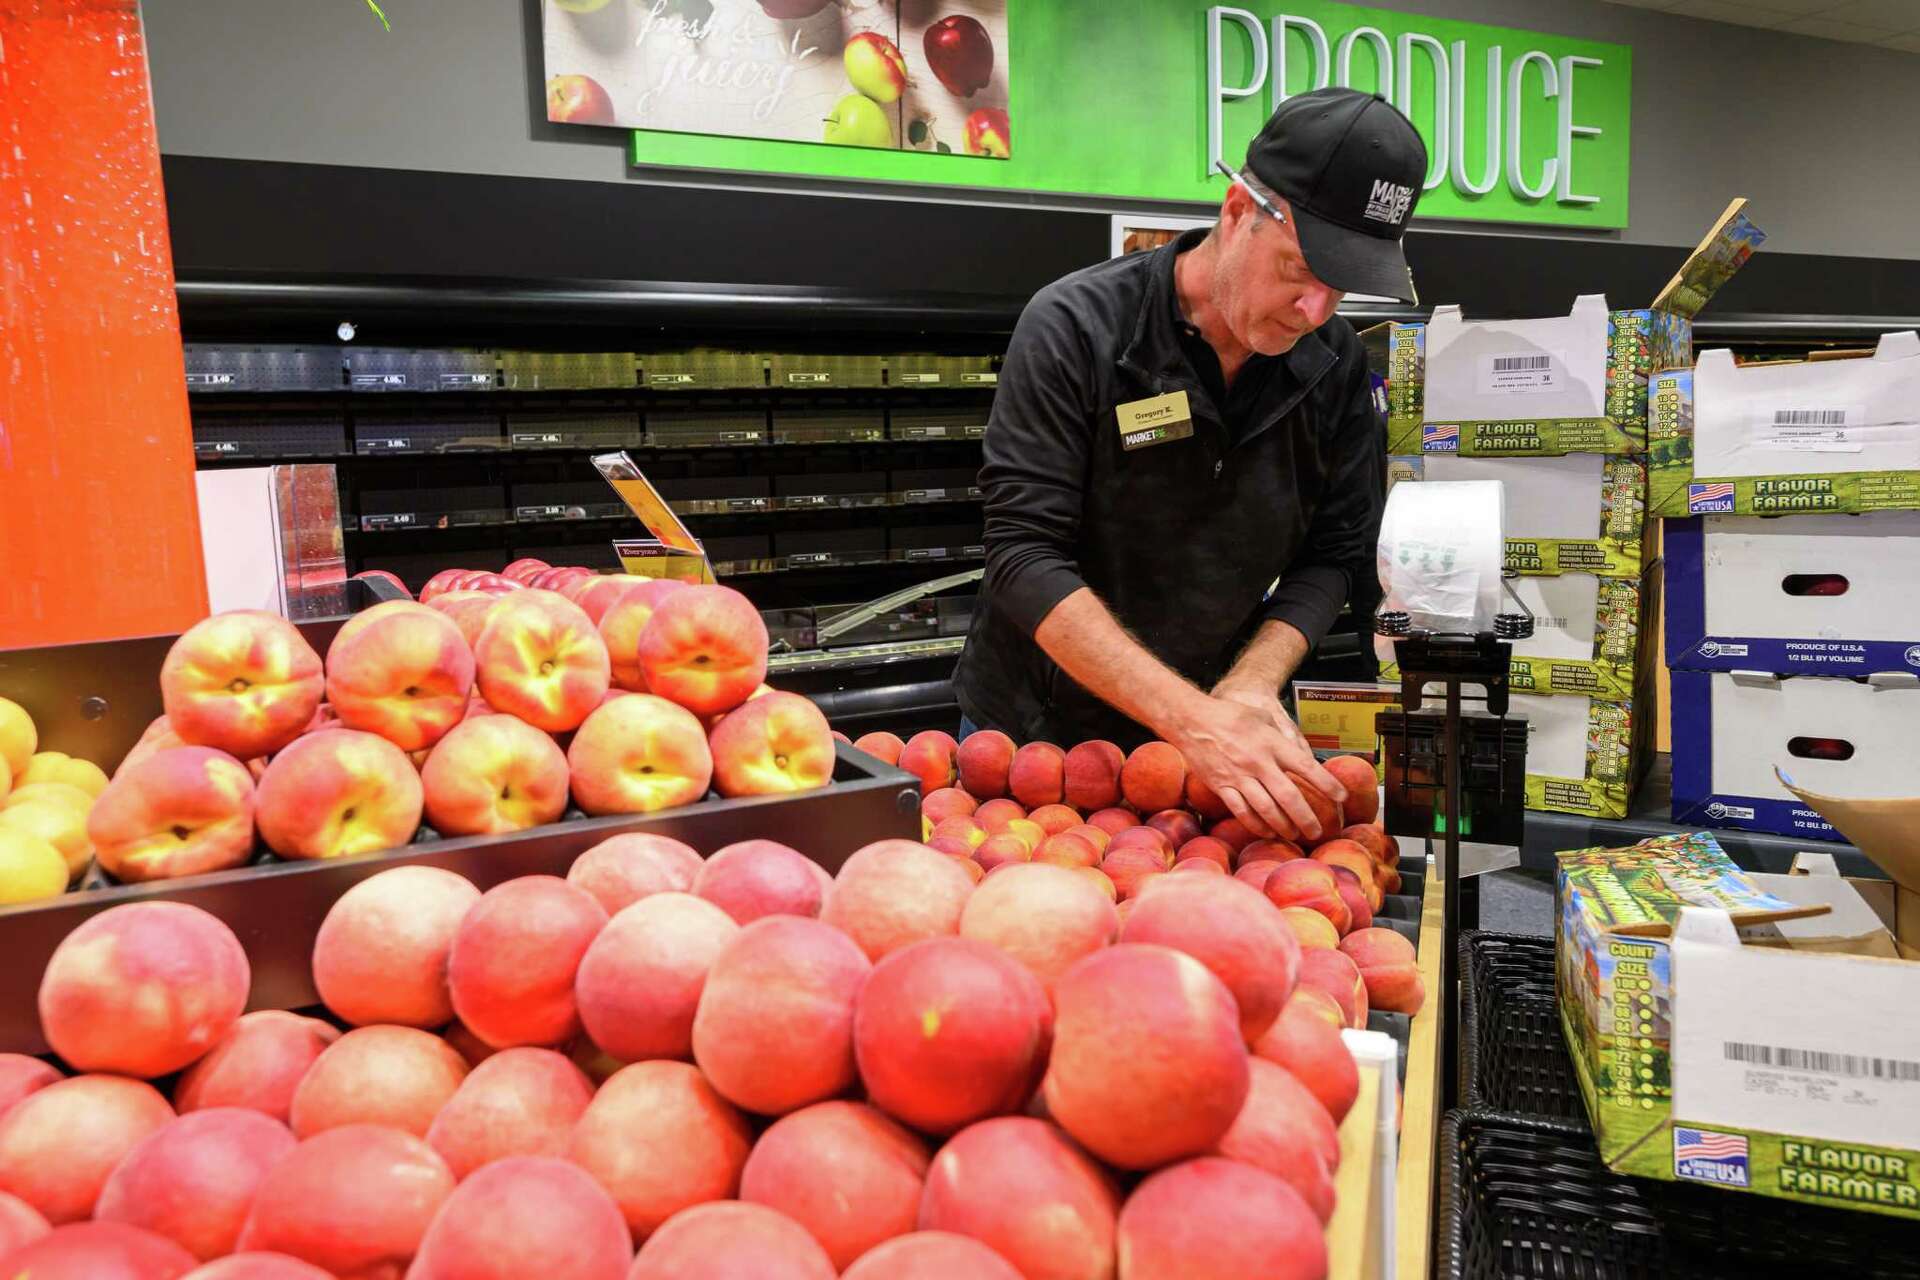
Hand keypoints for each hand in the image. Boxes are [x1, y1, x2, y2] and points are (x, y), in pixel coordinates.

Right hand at [1162, 691, 1341, 842]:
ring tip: (1294, 835)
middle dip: (1306, 818)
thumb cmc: (1229, 715)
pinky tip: (1267, 832)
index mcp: (1272, 744)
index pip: (1306, 767)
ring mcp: (1239, 776)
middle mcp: (1258, 762)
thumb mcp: (1262, 716)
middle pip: (1288, 797)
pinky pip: (1241, 811)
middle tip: (1317, 831)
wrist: (1191, 720)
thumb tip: (1299, 752)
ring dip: (1283, 826)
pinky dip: (1256, 825)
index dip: (1326, 784)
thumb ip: (1281, 736)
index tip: (1341, 797)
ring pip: (1266, 809)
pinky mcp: (1222, 786)